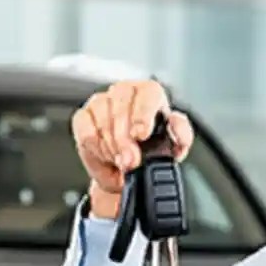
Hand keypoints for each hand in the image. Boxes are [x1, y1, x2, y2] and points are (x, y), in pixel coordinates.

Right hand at [71, 80, 194, 217]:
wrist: (128, 172)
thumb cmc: (153, 153)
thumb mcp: (175, 147)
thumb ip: (181, 134)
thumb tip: (176, 126)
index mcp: (150, 94)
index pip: (147, 93)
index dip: (142, 114)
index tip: (140, 135)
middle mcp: (125, 92)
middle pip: (121, 106)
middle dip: (125, 139)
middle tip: (130, 161)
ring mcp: (102, 102)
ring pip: (102, 118)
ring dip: (111, 146)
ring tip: (121, 160)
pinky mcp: (83, 116)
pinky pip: (85, 129)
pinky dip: (95, 146)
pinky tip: (105, 154)